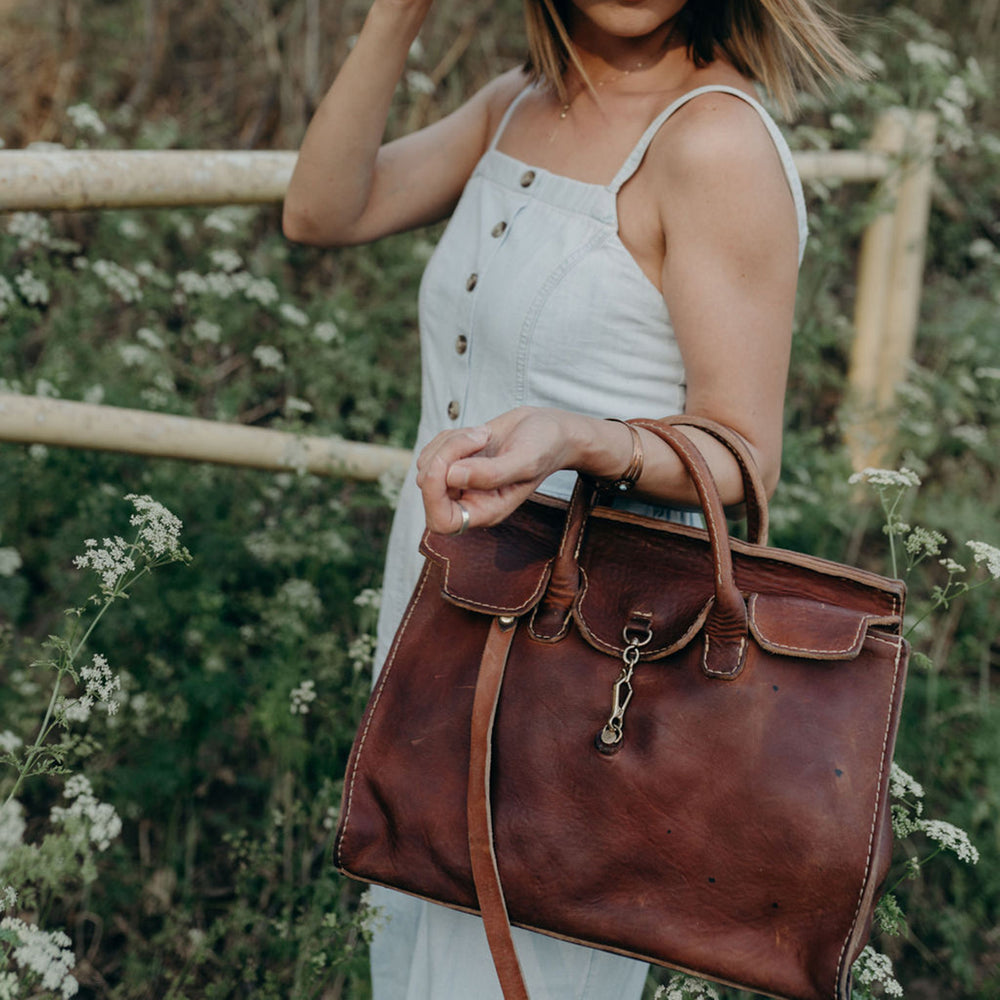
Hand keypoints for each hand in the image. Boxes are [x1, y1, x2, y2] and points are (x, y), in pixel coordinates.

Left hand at [415, 407, 583, 533]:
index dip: (433, 495)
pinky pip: (433, 449)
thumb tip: (451, 475)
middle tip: (478, 437)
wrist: (549, 429)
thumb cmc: (545, 448)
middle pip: (428, 486)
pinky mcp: (454, 461)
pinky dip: (449, 435)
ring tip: (483, 435)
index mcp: (486, 512)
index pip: (441, 522)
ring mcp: (459, 480)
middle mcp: (469, 500)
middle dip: (446, 455)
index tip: (450, 466)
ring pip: (428, 463)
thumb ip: (491, 474)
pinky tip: (478, 433)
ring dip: (451, 441)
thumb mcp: (526, 460)